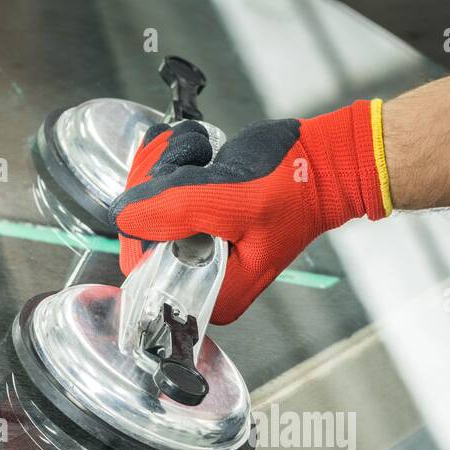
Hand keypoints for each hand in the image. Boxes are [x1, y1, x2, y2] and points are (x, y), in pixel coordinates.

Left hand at [109, 100, 390, 323]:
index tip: (162, 186)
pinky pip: (160, 195)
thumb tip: (125, 216)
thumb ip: (177, 210)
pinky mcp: (198, 222)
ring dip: (163, 166)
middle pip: (140, 237)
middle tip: (188, 160)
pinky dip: (170, 163)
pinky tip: (197, 153)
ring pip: (145, 210)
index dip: (143, 225)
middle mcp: (202, 280)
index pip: (145, 271)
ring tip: (201, 153)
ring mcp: (198, 249)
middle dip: (154, 186)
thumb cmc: (294, 187)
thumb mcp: (233, 200)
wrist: (324, 163)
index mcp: (214, 295)